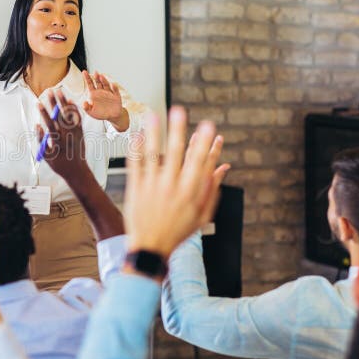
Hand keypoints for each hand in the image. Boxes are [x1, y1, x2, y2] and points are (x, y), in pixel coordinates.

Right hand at [36, 89, 88, 180]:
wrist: (77, 170)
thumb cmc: (59, 164)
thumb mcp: (46, 155)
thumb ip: (41, 140)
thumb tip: (37, 125)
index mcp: (57, 142)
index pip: (49, 124)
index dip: (44, 113)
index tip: (38, 103)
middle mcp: (67, 137)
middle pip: (60, 116)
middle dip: (54, 103)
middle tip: (49, 91)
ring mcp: (76, 134)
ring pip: (70, 115)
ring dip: (64, 103)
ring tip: (59, 91)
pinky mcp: (81, 133)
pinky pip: (78, 119)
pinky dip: (74, 110)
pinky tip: (70, 101)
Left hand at [82, 70, 124, 124]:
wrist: (112, 116)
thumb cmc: (101, 113)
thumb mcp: (92, 112)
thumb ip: (87, 108)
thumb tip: (84, 103)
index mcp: (94, 94)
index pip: (90, 84)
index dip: (87, 78)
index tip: (84, 72)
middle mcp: (101, 91)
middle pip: (98, 82)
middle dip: (96, 77)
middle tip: (95, 72)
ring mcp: (109, 92)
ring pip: (106, 84)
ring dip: (104, 80)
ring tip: (101, 76)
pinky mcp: (116, 96)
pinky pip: (115, 90)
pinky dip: (114, 87)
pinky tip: (112, 84)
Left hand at [123, 106, 229, 259]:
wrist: (150, 248)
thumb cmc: (179, 231)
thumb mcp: (202, 215)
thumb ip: (212, 189)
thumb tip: (223, 167)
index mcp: (191, 193)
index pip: (200, 163)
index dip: (205, 144)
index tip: (209, 127)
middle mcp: (172, 188)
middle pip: (176, 154)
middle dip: (178, 131)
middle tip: (179, 111)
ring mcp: (152, 187)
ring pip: (153, 155)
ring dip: (153, 134)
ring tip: (153, 115)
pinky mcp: (136, 189)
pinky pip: (135, 165)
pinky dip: (136, 150)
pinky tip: (137, 135)